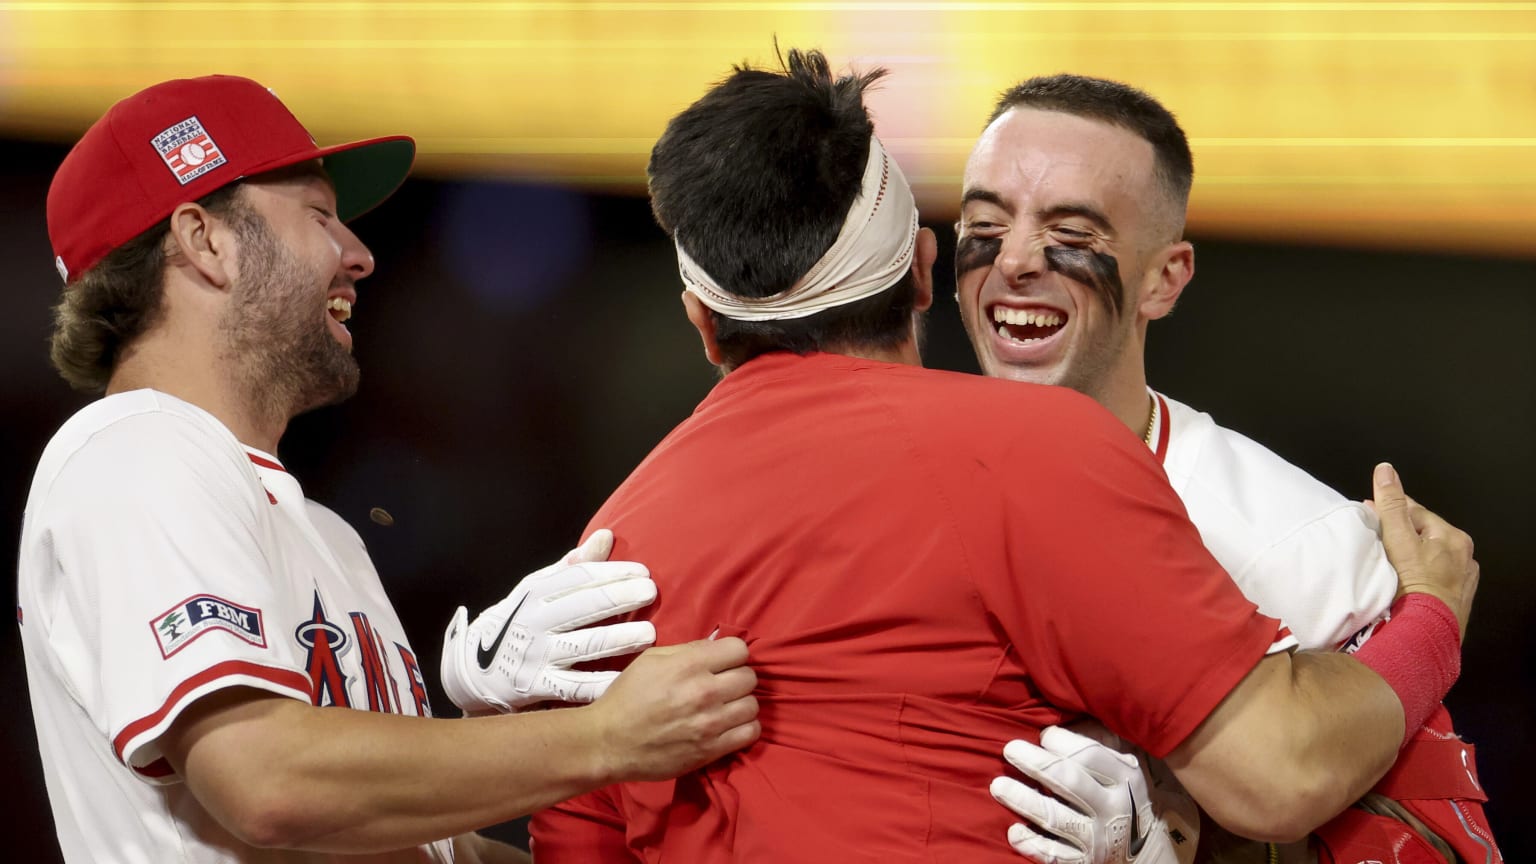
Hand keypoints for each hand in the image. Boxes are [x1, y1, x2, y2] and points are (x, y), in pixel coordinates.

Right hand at [440, 529, 657, 711]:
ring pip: (583, 646)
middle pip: (582, 608)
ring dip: (618, 639)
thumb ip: (573, 566)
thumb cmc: (520, 621)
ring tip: (649, 633)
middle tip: (650, 593)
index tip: (643, 572)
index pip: (578, 578)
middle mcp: (535, 622)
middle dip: (618, 598)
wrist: (475, 668)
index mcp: (536, 594)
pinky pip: (574, 687)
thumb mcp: (537, 589)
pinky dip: (600, 685)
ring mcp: (536, 656)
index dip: (612, 573)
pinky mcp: (538, 687)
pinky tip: (627, 680)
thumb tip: (606, 535)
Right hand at [589, 636, 759, 781]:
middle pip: (750, 677)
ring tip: (725, 707)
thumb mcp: (650, 660)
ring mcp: (710, 723)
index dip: (731, 655)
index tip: (722, 663)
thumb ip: (687, 650)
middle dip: (737, 678)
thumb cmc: (627, 697)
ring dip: (741, 704)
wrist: (609, 742)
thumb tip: (716, 647)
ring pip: (753, 705)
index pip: (739, 650)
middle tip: (722, 686)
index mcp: (689, 665)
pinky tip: (729, 726)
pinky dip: (744, 727)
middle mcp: (704, 691)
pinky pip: (751, 733)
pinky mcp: (711, 749)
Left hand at [991, 726, 1191, 863]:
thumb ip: (1097, 744)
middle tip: (1009, 749)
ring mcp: (1097, 838)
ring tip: (998, 786)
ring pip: (1056, 818)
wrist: (1145, 851)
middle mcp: (1112, 807)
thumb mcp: (1122, 767)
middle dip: (1036, 764)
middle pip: (1069, 782)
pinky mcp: (1084, 862)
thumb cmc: (1120, 794)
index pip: (1090, 756)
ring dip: (1024, 801)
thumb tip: (1058, 718)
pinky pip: (1054, 855)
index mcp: (1124, 777)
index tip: (1043, 735)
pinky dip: (1032, 845)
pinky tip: (1014, 831)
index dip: (1062, 741)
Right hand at [1369, 463, 1478, 637]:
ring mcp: (1461, 583)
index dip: (1391, 510)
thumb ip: (1391, 504)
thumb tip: (1386, 469)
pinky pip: (1432, 582)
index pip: (1416, 513)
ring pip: (1430, 560)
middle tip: (1376, 539)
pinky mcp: (1452, 604)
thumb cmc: (1415, 586)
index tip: (1370, 511)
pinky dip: (1418, 579)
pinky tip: (1403, 585)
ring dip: (1411, 557)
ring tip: (1387, 563)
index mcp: (1454, 538)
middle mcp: (1464, 559)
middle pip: (1424, 537)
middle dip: (1402, 534)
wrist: (1426, 634)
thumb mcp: (1399, 539)